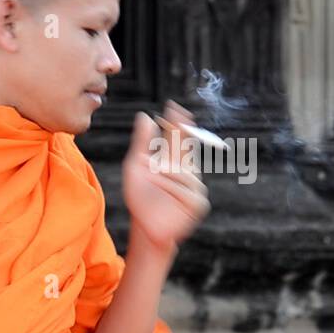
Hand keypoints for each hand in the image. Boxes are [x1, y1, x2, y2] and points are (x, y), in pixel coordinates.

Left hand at [123, 101, 210, 250]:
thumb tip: (145, 116)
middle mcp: (187, 170)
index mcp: (173, 159)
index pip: (178, 136)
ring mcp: (194, 186)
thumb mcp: (136, 166)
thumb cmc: (140, 197)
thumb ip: (142, 142)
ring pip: (184, 171)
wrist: (144, 226)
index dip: (178, 121)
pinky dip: (173, 188)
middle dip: (184, 133)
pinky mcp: (197, 202)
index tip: (173, 106)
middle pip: (187, 147)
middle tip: (179, 119)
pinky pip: (187, 190)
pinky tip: (164, 187)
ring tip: (154, 173)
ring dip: (168, 171)